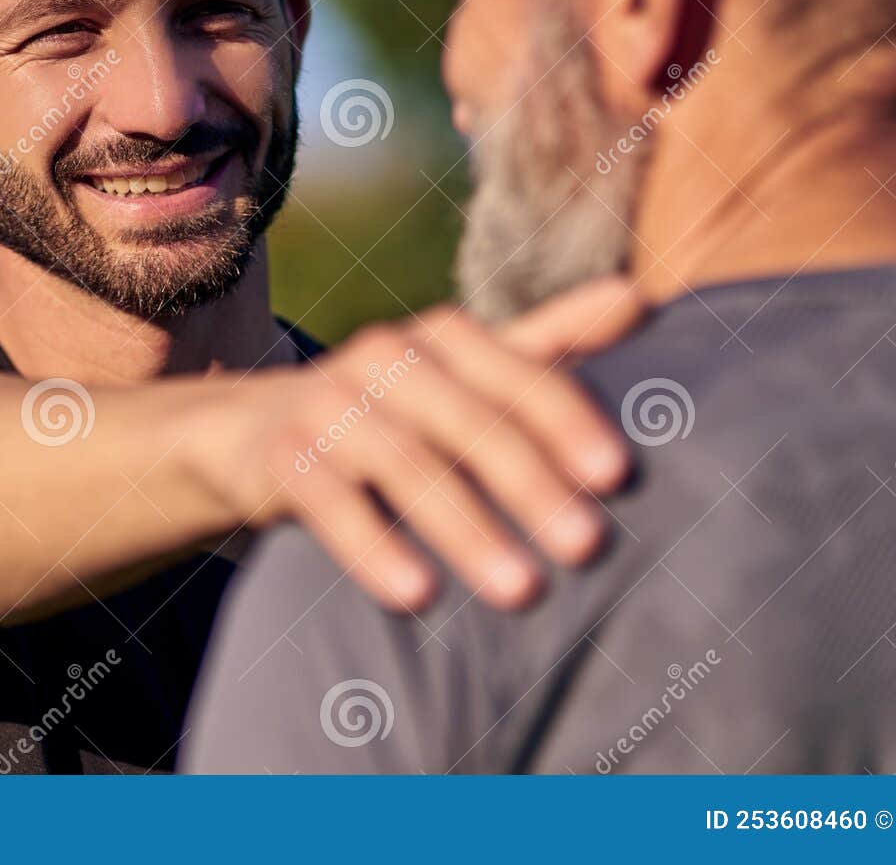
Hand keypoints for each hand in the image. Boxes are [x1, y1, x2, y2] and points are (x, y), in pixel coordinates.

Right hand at [203, 278, 644, 612]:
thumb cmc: (396, 408)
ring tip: (520, 591)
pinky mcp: (282, 455)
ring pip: (403, 462)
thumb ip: (552, 340)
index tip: (616, 476)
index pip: (517, 374)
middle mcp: (385, 358)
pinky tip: (417, 597)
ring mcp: (328, 404)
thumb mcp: (468, 373)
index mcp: (444, 337)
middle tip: (586, 547)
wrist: (254, 430)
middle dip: (530, 482)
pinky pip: (329, 501)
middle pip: (467, 419)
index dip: (566, 420)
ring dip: (465, 528)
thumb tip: (642, 298)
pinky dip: (373, 547)